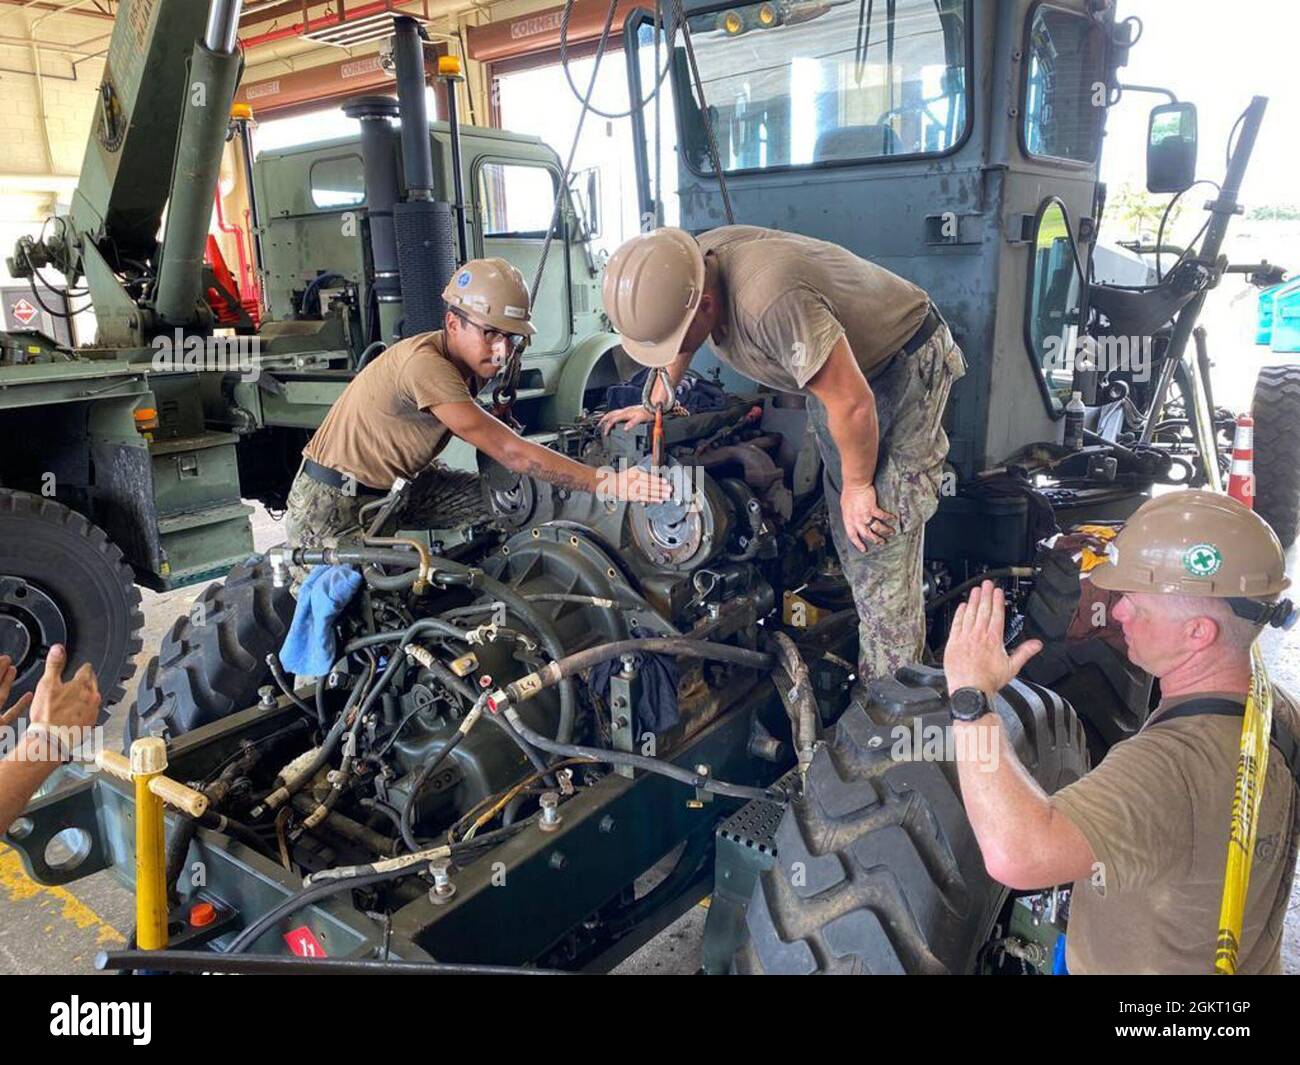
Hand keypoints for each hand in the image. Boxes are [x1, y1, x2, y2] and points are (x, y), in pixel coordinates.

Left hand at [0, 654, 32, 728]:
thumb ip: (7, 705)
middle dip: (0, 672)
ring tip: (14, 671)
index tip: (2, 658)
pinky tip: (28, 697)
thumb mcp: (0, 720)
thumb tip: (28, 695)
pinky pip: (9, 714)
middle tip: (8, 660)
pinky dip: (19, 705)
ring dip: (7, 684)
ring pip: (0, 697)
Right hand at [28, 645, 99, 730]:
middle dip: (88, 680)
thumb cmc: (48, 714)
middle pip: (93, 683)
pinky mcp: (91, 723)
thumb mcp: (47, 684)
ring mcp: (94, 710)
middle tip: (84, 679)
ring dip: (88, 696)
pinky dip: (86, 710)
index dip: (84, 667)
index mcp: (82, 684)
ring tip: (80, 696)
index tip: (84, 667)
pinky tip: (79, 712)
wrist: (52, 739)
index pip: (87, 670)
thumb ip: (54, 665)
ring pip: (94, 698)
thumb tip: (58, 649)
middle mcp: (92, 696)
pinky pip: (92, 712)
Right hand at [599, 405, 653, 434]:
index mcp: (625, 413)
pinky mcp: (628, 411)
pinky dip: (612, 416)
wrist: (653, 408)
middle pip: (610, 414)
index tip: (606, 433)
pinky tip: (615, 420)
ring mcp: (626, 410)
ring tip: (603, 422)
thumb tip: (625, 429)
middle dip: (603, 420)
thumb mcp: (640, 419)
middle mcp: (624, 411)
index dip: (608, 426)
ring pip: (613, 413)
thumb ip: (632, 424)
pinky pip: (617, 413)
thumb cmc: (647, 413)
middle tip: (599, 425)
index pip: (613, 420)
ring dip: (607, 417)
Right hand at [605, 466, 672, 503]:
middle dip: (661, 488)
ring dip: (659, 495)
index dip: (657, 480)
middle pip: (650, 486)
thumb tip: (656, 476)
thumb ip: (645, 472)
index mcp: (635, 474)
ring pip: (648, 493)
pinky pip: (645, 499)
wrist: (614, 484)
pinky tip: (659, 501)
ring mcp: (634, 491)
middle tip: (669, 489)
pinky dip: (653, 500)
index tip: (665, 481)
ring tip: (667, 496)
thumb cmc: (626, 476)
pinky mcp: (634, 498)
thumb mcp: (634, 470)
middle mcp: (635, 483)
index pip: (648, 477)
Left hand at [841, 483, 895, 550]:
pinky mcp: (873, 508)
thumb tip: (854, 522)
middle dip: (876, 540)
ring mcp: (865, 515)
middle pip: (868, 535)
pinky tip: (893, 519)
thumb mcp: (845, 508)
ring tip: (891, 532)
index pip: (853, 536)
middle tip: (882, 542)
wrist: (855, 484)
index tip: (864, 549)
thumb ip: (850, 517)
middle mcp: (857, 520)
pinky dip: (889, 518)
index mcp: (848, 521)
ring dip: (885, 531)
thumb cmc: (849, 494)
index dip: (858, 544)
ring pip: (877, 528)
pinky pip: (882, 516)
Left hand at [943, 581, 1040, 695]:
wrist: (970, 690)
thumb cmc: (989, 681)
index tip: (997, 591)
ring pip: (970, 614)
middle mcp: (979, 635)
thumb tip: (1036, 645)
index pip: (996, 614)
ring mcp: (965, 638)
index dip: (997, 600)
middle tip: (986, 583)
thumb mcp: (1012, 667)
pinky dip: (959, 614)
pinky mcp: (953, 643)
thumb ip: (1024, 652)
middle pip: (983, 610)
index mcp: (994, 639)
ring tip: (975, 590)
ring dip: (973, 601)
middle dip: (985, 595)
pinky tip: (961, 606)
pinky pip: (956, 624)